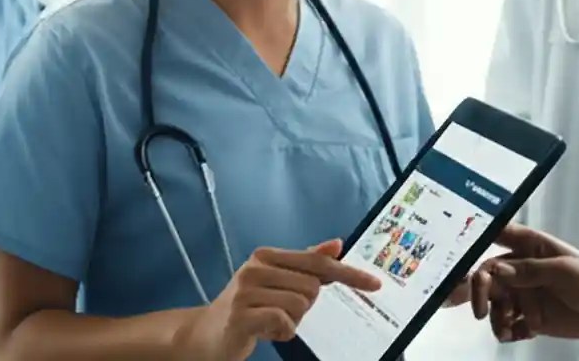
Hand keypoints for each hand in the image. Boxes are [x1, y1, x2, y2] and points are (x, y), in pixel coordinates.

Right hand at [174, 239, 381, 360]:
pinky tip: (265, 331)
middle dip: (304, 306)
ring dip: (291, 321)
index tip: (375, 284)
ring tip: (269, 321)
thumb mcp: (275, 281)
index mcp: (266, 256)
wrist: (203, 334)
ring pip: (300, 306)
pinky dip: (281, 333)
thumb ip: (305, 262)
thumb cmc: (245, 307)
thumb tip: (336, 244)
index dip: (348, 273)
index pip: (317, 262)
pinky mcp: (241, 315)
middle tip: (279, 311)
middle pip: (312, 287)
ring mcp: (246, 292)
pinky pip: (284, 322)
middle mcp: (255, 268)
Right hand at [469, 224, 578, 342]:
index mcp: (528, 248)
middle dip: (477, 291)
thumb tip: (495, 270)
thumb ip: (528, 271)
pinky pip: (508, 324)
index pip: (497, 236)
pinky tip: (514, 335)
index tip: (459, 252)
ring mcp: (524, 294)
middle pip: (488, 276)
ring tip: (504, 330)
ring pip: (495, 304)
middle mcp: (520, 269)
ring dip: (495, 317)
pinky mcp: (529, 317)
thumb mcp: (561, 270)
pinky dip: (506, 331)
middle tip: (476, 310)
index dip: (476, 238)